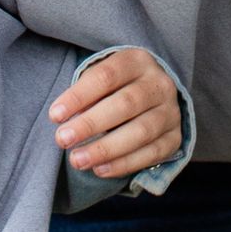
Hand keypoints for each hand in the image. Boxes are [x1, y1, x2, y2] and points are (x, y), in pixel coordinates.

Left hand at [52, 45, 183, 178]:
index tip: (54, 115)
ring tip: (77, 160)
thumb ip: (86, 95)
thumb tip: (66, 119)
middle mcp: (159, 84)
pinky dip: (124, 164)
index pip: (106, 76)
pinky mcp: (175, 137)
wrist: (153, 95)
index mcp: (137, 61)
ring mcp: (171, 112)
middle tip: (62, 139)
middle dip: (90, 124)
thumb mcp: (101, 78)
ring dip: (106, 149)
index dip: (79, 96)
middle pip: (126, 104)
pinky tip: (100, 170)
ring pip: (141, 131)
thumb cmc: (116, 87)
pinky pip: (152, 154)